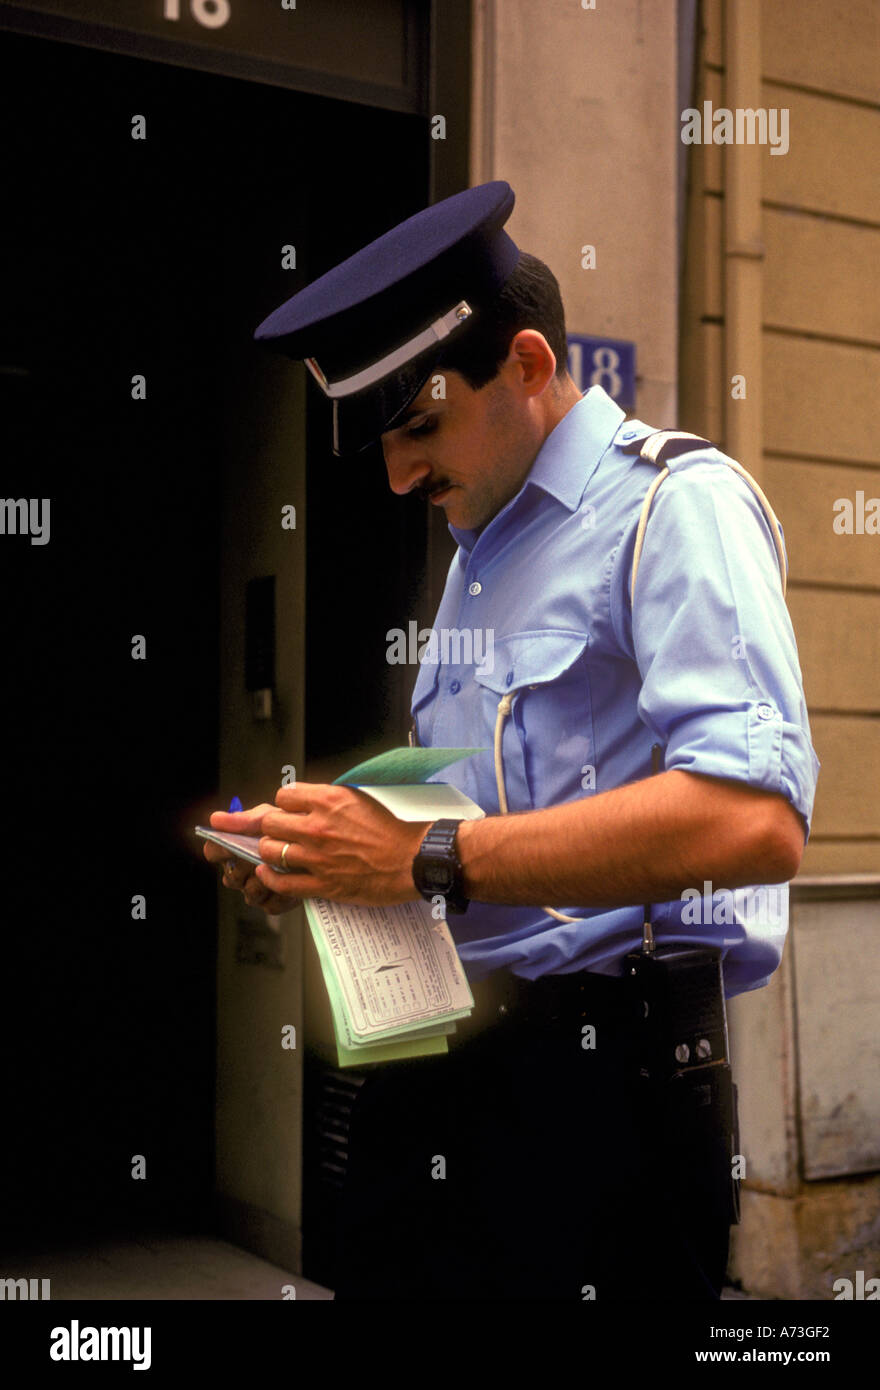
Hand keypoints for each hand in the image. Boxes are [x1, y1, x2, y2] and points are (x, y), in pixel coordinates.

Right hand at [203, 802, 300, 914]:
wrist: (326, 840)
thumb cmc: (294, 824)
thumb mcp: (272, 816)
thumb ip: (245, 819)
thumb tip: (215, 819)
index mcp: (234, 847)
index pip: (214, 851)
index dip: (221, 849)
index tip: (233, 845)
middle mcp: (241, 870)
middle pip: (231, 876)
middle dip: (246, 866)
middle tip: (261, 856)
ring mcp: (256, 888)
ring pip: (250, 893)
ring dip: (266, 881)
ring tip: (282, 868)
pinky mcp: (274, 903)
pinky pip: (270, 905)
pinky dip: (281, 896)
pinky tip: (294, 882)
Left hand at [254, 782, 430, 905]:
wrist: (418, 858)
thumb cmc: (398, 827)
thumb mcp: (363, 797)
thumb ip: (334, 799)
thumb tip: (315, 800)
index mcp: (329, 801)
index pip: (284, 795)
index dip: (286, 803)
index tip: (290, 810)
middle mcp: (318, 827)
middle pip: (270, 822)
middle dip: (272, 825)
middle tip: (279, 831)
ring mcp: (318, 857)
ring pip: (270, 851)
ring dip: (270, 850)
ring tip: (276, 851)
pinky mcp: (323, 885)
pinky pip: (282, 883)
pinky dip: (271, 878)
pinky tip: (268, 873)